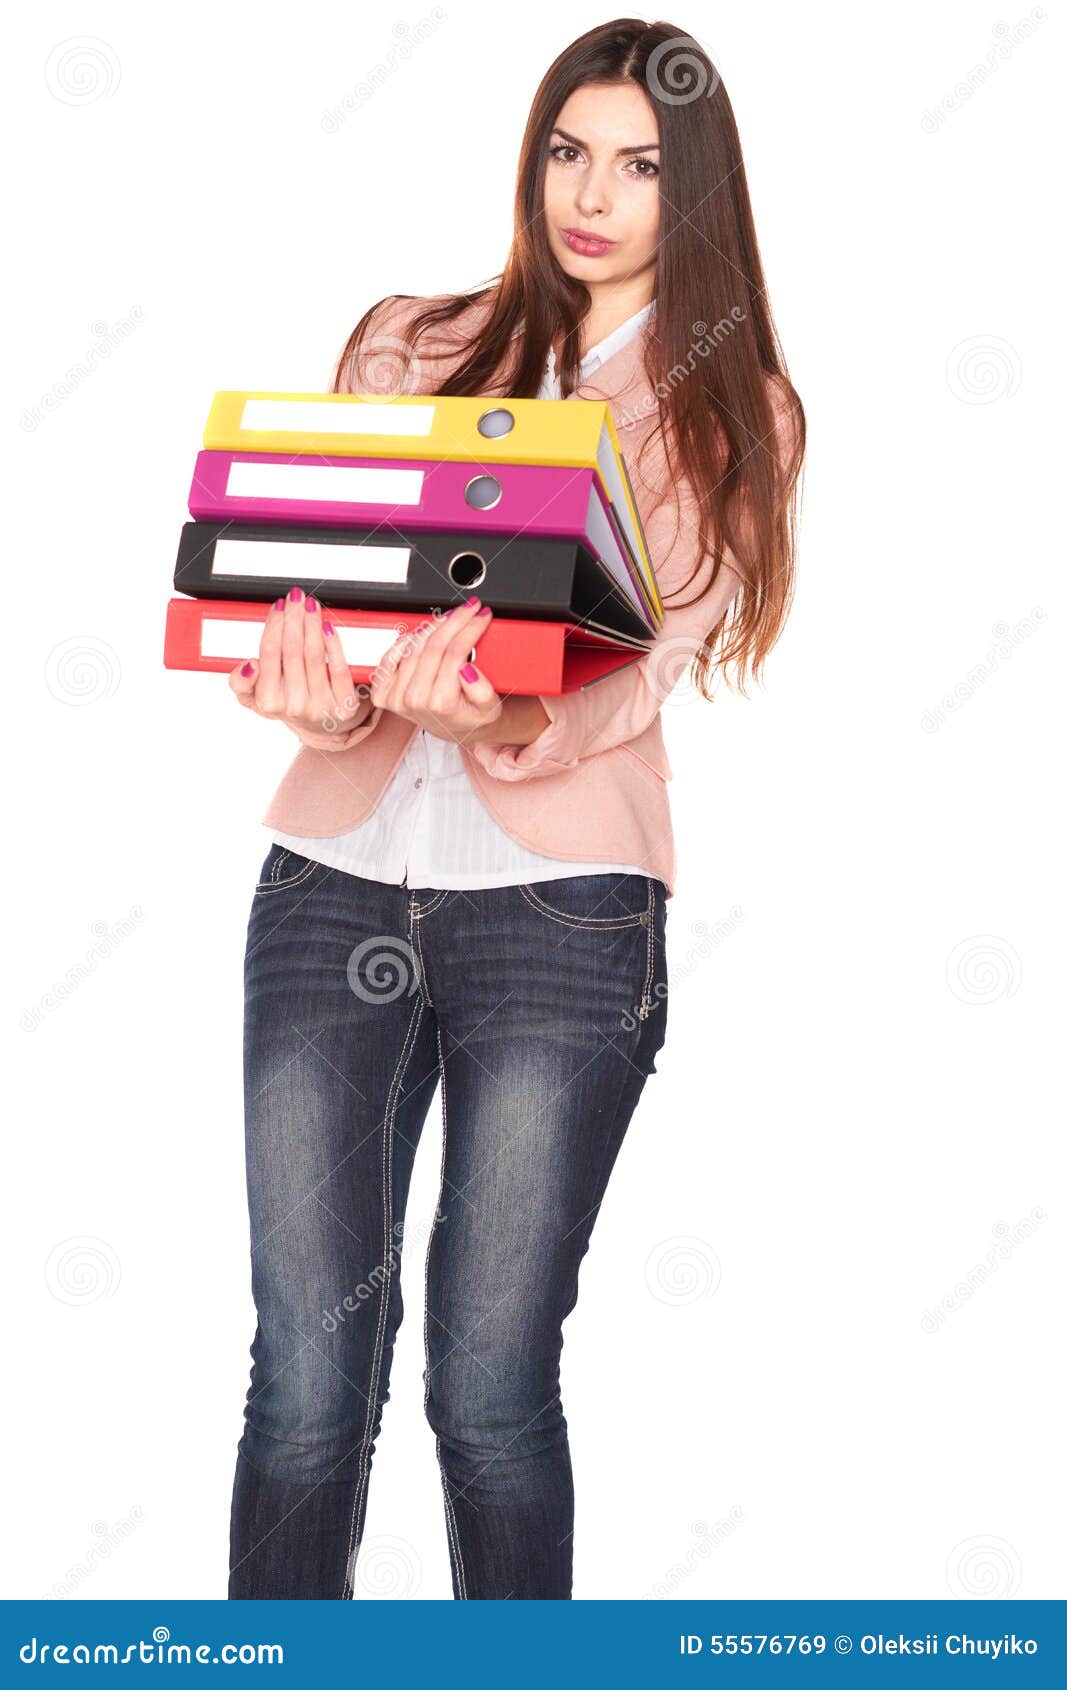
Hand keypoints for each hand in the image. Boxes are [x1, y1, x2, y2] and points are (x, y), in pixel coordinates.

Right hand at [228, 588, 370, 737]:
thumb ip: (241, 683)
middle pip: (293, 651)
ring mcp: (322, 707)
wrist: (320, 727)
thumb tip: (249, 664)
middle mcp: (295, 707)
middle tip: (295, 598)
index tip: (278, 607)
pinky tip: (327, 626)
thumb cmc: (287, 704)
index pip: (269, 654)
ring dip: (312, 624)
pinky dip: (333, 644)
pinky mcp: (345, 706)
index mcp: (269, 703)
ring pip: (315, 656)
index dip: (274, 625)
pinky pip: (339, 669)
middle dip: (293, 619)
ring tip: (310, 606)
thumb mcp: (255, 700)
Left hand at [369, 596, 502, 741]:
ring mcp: (396, 696)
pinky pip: (391, 656)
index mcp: (440, 703)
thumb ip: (482, 691)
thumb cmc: (470, 717)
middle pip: (434, 645)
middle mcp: (414, 700)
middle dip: (456, 620)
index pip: (455, 652)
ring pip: (414, 645)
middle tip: (469, 609)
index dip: (470, 628)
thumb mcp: (489, 709)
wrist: (453, 728)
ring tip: (453, 616)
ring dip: (435, 624)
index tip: (481, 616)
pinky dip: (406, 639)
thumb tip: (466, 669)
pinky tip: (423, 630)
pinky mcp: (384, 692)